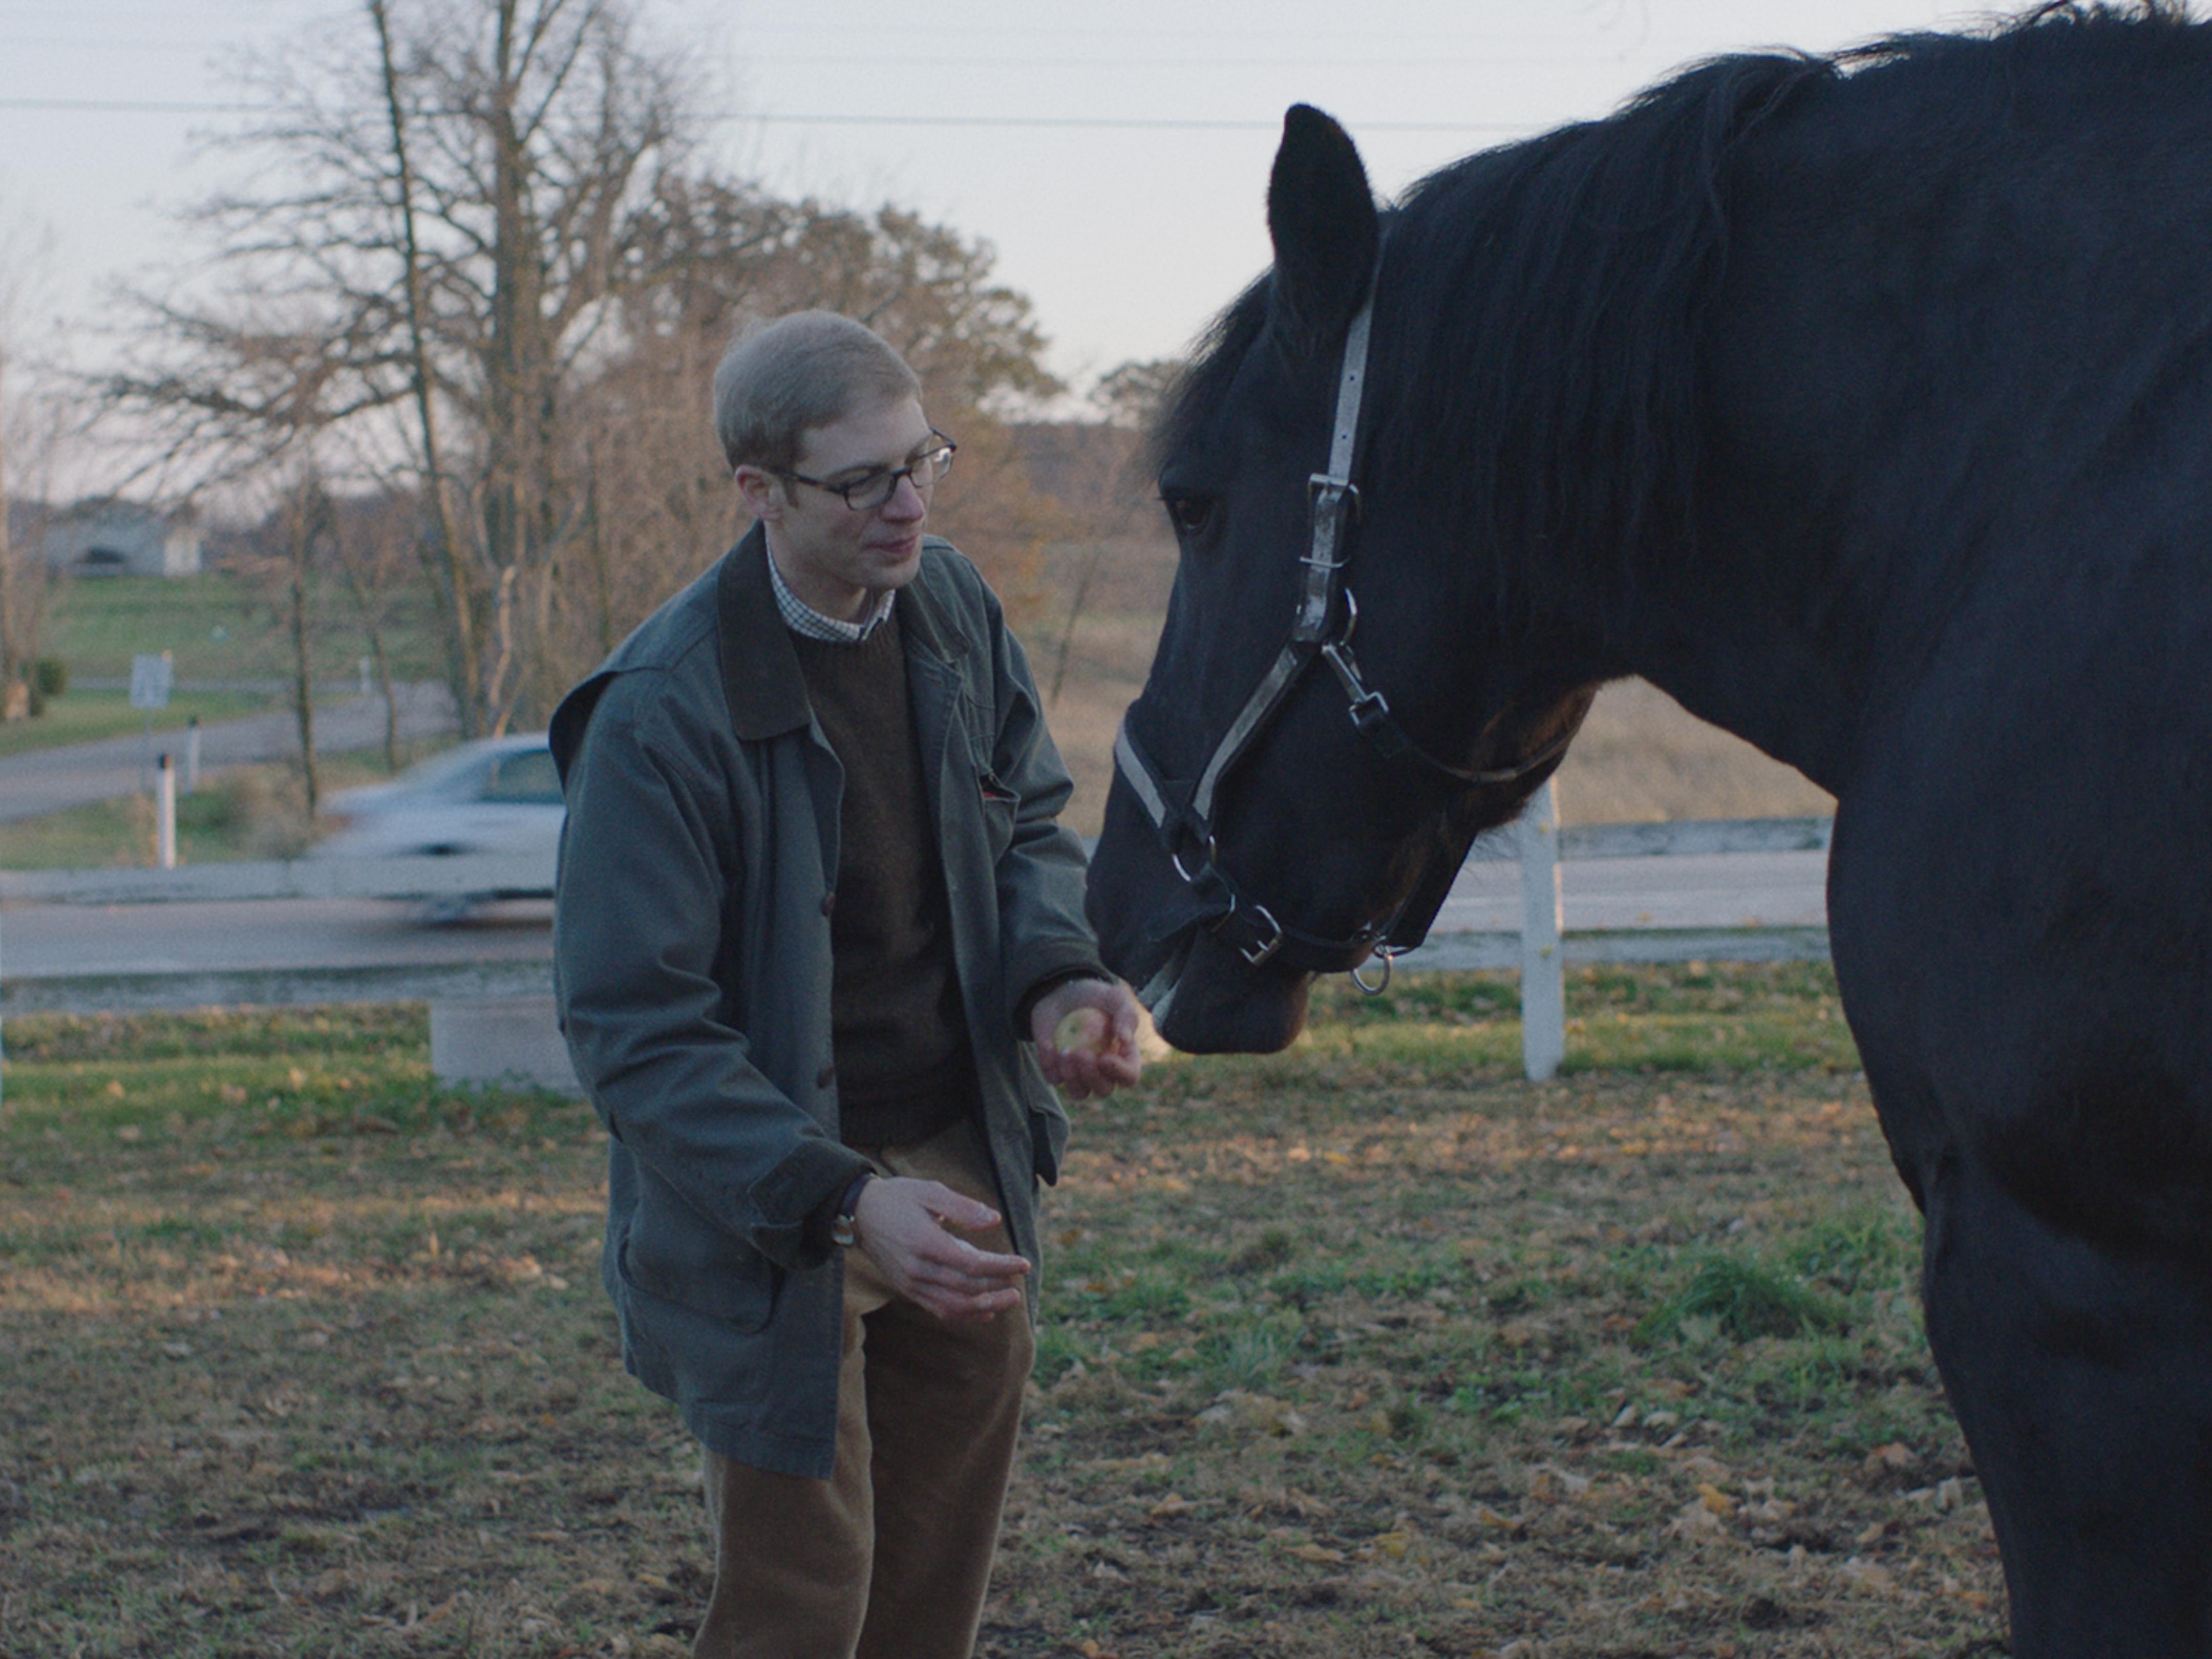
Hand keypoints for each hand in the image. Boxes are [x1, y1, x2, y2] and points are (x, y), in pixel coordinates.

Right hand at [852, 1176, 1029, 1322]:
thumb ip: (963, 1208)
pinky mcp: (906, 1289)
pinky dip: (963, 1314)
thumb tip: (995, 1220)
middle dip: (997, 1289)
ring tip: (1008, 1300)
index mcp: (926, 1242)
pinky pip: (938, 1309)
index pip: (972, 1264)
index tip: (1022, 1264)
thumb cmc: (898, 1198)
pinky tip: (983, 1313)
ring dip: (984, 1306)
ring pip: (953, 1305)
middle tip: (1018, 1285)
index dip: (1001, 1267)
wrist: (859, 1213)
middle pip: (966, 1288)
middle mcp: (918, 1269)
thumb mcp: (931, 1192)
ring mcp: (910, 1283)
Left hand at [1031, 976, 1143, 1100]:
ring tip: (1064, 1051)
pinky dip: (1049, 1065)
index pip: (1129, 1077)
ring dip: (1071, 1077)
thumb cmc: (1096, 996)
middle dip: (1092, 1076)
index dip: (1119, 1073)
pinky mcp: (1057, 1069)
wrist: (1064, 993)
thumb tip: (1125, 1039)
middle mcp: (1103, 1071)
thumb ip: (1126, 1015)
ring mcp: (1079, 1073)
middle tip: (1082, 1053)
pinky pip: (1053, 1078)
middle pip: (1103, 1090)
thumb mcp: (1115, 998)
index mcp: (1123, 1057)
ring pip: (1079, 1093)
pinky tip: (1048, 1044)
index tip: (1105, 1057)